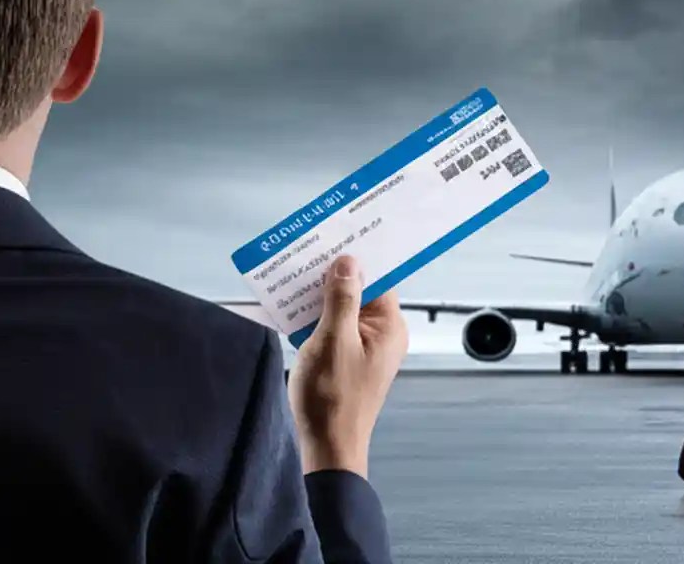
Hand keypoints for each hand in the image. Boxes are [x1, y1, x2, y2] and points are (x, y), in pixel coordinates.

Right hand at [287, 255, 408, 478]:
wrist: (326, 448)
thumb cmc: (332, 399)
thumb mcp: (333, 341)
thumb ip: (341, 299)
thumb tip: (348, 262)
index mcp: (389, 327)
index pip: (380, 278)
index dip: (359, 257)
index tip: (339, 235)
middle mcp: (383, 334)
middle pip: (361, 290)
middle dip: (335, 272)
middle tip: (309, 250)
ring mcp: (365, 347)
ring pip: (345, 308)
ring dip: (321, 294)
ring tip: (296, 273)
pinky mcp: (347, 358)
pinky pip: (335, 326)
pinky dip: (317, 316)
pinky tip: (294, 307)